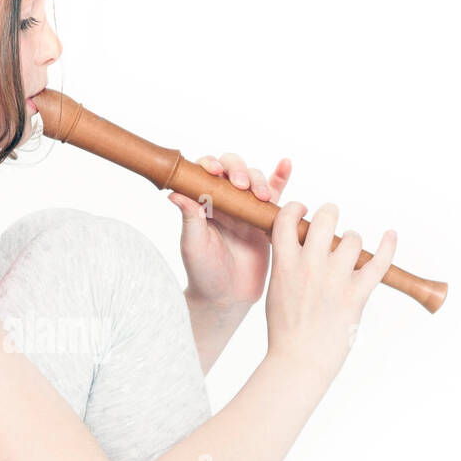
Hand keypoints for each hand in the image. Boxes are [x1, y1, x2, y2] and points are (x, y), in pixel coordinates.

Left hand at [171, 152, 292, 310]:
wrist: (227, 296)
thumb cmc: (204, 271)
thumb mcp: (194, 244)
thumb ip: (189, 217)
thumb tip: (173, 192)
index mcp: (203, 202)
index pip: (206, 173)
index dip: (210, 165)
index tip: (214, 172)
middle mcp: (224, 200)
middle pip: (233, 169)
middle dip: (238, 170)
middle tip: (242, 186)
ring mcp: (246, 207)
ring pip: (255, 179)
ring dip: (259, 180)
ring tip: (262, 196)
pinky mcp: (265, 217)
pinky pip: (276, 193)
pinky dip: (281, 176)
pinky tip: (286, 164)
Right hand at [264, 201, 396, 383]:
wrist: (299, 361)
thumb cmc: (286, 330)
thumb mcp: (276, 291)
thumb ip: (287, 264)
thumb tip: (300, 243)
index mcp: (285, 265)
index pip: (287, 219)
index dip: (296, 209)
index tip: (302, 211)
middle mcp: (310, 267)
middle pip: (325, 218)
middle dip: (329, 214)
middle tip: (330, 221)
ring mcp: (335, 280)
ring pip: (351, 238)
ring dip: (351, 240)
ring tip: (348, 250)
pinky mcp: (356, 295)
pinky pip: (378, 262)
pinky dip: (388, 245)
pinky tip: (391, 235)